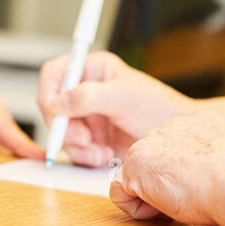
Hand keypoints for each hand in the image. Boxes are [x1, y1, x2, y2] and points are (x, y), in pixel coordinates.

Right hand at [36, 50, 191, 166]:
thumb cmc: (159, 109)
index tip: (54, 112)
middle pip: (52, 107)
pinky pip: (74, 149)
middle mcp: (86, 91)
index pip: (55, 74)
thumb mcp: (124, 97)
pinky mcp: (92, 138)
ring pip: (61, 132)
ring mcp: (88, 116)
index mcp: (93, 69)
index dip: (49, 92)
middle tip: (84, 138)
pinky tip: (104, 156)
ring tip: (98, 151)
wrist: (175, 140)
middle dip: (64, 127)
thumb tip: (58, 102)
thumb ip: (88, 96)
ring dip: (76, 146)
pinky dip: (85, 156)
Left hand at [109, 111, 224, 225]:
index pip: (172, 150)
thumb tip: (206, 180)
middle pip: (150, 163)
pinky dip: (138, 210)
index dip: (180, 177)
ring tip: (180, 202)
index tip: (199, 189)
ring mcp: (149, 143)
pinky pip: (121, 195)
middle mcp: (170, 127)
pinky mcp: (135, 165)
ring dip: (152, 198)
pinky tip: (165, 209)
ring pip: (135, 179)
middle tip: (189, 198)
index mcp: (198, 123)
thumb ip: (212, 163)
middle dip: (162, 186)